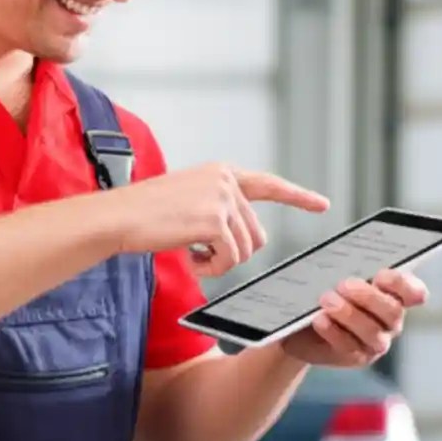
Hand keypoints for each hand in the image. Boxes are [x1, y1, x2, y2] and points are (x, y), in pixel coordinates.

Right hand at [110, 162, 329, 275]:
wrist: (119, 216)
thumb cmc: (145, 214)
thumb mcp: (188, 199)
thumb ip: (219, 208)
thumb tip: (246, 239)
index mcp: (221, 173)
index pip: (269, 184)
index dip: (297, 196)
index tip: (322, 205)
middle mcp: (226, 180)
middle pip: (256, 234)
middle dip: (233, 253)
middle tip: (201, 254)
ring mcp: (222, 198)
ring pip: (245, 250)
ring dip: (219, 262)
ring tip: (189, 252)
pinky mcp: (216, 220)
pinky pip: (230, 259)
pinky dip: (210, 268)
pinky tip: (188, 257)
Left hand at [281, 269, 427, 367]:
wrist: (302, 324)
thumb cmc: (326, 291)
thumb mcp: (338, 275)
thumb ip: (350, 268)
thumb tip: (348, 261)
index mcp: (394, 294)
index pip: (413, 291)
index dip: (402, 284)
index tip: (380, 276)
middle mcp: (390, 320)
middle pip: (393, 311)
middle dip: (368, 297)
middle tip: (344, 285)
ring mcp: (376, 341)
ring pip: (372, 332)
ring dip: (349, 314)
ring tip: (327, 300)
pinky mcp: (357, 357)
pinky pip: (350, 348)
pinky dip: (334, 332)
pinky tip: (320, 319)